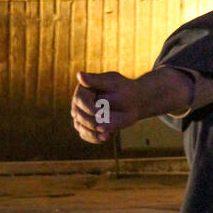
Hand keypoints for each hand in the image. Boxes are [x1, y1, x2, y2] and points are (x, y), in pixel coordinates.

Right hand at [71, 67, 192, 142]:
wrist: (133, 102)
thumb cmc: (124, 90)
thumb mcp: (113, 82)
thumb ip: (96, 81)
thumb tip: (79, 75)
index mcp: (84, 88)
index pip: (80, 100)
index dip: (89, 108)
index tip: (99, 113)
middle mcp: (79, 102)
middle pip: (79, 115)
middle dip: (91, 122)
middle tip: (104, 127)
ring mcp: (81, 115)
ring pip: (80, 127)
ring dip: (92, 132)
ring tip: (107, 134)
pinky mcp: (86, 126)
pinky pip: (86, 135)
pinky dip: (95, 138)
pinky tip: (106, 137)